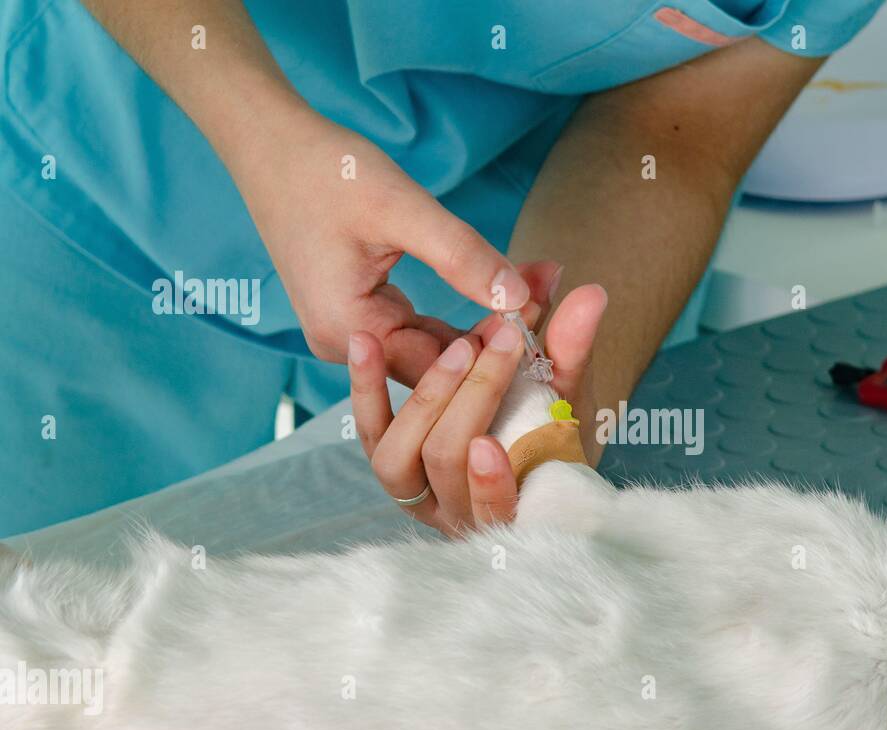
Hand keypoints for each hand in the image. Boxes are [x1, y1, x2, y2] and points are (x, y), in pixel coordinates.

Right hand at [229, 113, 530, 384]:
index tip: (549, 320)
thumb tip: (519, 295)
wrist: (273, 145)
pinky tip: (508, 290)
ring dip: (487, 321)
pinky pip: (423, 330)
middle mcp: (349, 349)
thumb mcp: (401, 208)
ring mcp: (354, 337)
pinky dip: (463, 311)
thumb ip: (460, 254)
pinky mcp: (364, 317)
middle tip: (555, 296)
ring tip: (542, 288)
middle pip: (440, 365)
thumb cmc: (327, 169)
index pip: (438, 369)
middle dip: (500, 335)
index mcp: (348, 332)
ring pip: (437, 348)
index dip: (496, 350)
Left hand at [348, 268, 606, 536]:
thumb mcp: (567, 391)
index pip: (495, 509)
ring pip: (399, 456)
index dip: (490, 483)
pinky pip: (368, 428)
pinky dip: (366, 386)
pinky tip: (366, 341)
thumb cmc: (550, 423)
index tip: (488, 443)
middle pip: (447, 465)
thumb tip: (593, 294)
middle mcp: (453, 514)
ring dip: (431, 394)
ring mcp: (412, 491)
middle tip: (502, 338)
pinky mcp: (386, 457)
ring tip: (461, 345)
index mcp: (507, 516)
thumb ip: (573, 348)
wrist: (513, 425)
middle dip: (476, 397)